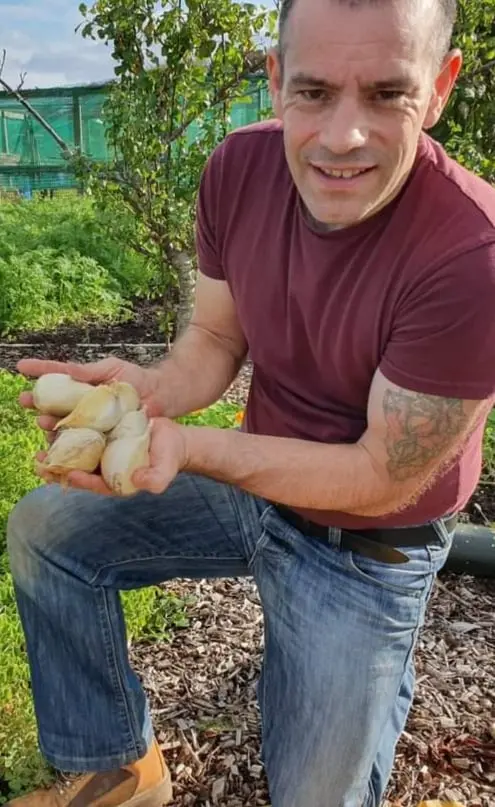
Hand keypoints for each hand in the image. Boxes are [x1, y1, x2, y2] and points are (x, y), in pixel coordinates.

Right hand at [17, 356, 164, 443]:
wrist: (161, 397)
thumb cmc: (137, 379)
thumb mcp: (113, 368)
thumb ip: (91, 370)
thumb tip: (68, 369)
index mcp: (82, 383)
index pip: (56, 375)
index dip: (38, 370)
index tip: (20, 366)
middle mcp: (81, 403)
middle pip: (53, 403)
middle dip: (38, 402)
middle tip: (27, 400)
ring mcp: (89, 421)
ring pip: (62, 424)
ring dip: (49, 424)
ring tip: (43, 422)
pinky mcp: (100, 437)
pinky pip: (80, 442)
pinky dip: (66, 444)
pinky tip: (57, 444)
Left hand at [46, 417, 188, 495]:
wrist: (173, 438)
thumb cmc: (169, 457)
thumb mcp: (165, 470)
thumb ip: (155, 479)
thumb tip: (138, 480)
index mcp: (115, 481)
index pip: (95, 483)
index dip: (82, 480)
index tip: (70, 474)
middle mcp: (103, 466)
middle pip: (77, 467)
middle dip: (57, 464)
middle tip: (39, 459)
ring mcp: (101, 449)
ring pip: (75, 447)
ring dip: (57, 439)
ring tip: (41, 425)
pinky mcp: (102, 432)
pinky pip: (83, 428)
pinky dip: (71, 422)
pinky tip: (57, 411)